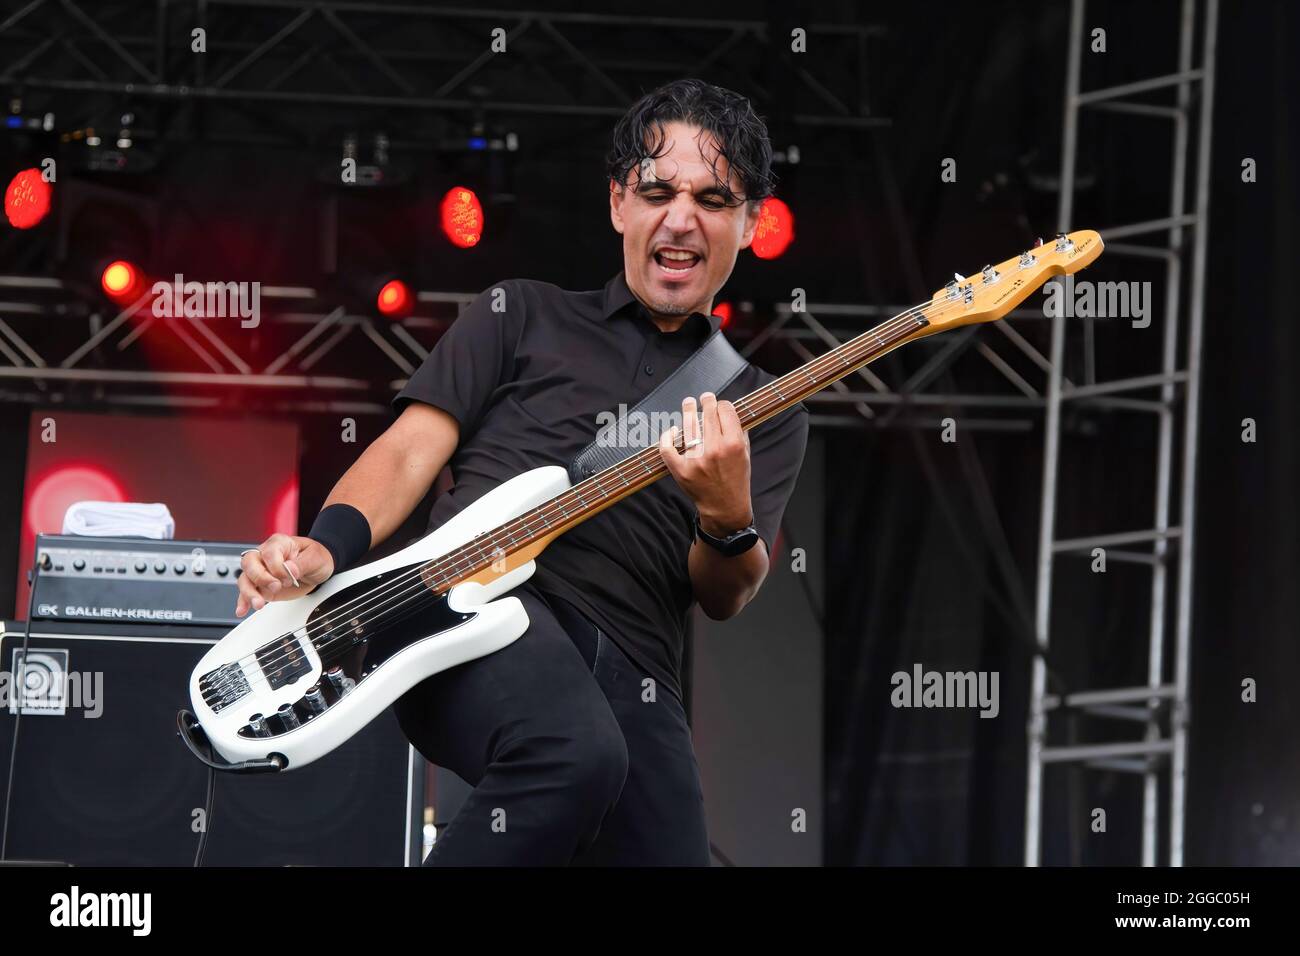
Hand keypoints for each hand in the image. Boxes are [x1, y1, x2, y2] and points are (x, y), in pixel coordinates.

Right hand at [235, 534, 335, 616]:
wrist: (318, 569)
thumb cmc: (316, 558)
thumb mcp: (316, 558)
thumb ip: (302, 563)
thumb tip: (289, 568)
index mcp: (279, 543)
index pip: (270, 553)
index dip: (277, 567)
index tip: (290, 577)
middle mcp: (266, 555)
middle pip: (249, 563)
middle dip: (260, 578)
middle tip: (275, 587)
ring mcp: (262, 571)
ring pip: (245, 579)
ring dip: (249, 593)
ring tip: (259, 604)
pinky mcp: (261, 585)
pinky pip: (247, 592)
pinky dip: (243, 601)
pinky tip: (242, 610)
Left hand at [658, 392, 753, 533]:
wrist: (725, 507)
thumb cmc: (737, 480)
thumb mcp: (746, 455)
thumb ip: (739, 433)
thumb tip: (730, 412)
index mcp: (734, 444)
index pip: (725, 410)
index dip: (722, 405)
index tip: (720, 405)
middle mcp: (715, 450)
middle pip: (707, 413)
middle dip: (706, 401)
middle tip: (705, 397)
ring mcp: (696, 460)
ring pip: (688, 426)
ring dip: (688, 410)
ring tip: (688, 403)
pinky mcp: (681, 469)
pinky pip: (667, 448)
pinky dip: (667, 436)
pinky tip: (673, 430)